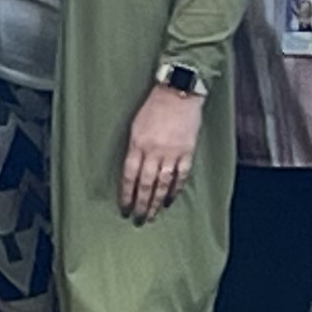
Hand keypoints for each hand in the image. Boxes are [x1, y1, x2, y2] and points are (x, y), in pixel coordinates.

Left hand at [120, 84, 202, 221]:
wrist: (178, 93)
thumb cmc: (154, 107)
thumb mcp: (135, 126)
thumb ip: (134, 149)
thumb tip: (133, 171)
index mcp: (137, 144)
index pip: (129, 176)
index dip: (126, 194)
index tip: (124, 207)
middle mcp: (154, 151)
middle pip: (146, 184)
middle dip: (141, 204)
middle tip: (138, 218)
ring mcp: (172, 152)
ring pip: (163, 183)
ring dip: (157, 201)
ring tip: (153, 215)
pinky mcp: (187, 151)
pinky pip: (181, 175)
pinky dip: (176, 189)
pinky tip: (171, 199)